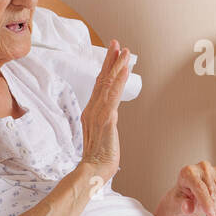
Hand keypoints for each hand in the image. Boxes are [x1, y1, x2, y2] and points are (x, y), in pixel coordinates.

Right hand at [79, 39, 130, 180]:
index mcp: (90, 112)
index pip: (98, 85)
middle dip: (109, 60)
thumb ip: (104, 122)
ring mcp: (98, 113)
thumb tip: (110, 115)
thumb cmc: (98, 157)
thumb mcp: (101, 134)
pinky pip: (113, 96)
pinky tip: (125, 70)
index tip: (111, 54)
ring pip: (108, 84)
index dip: (105, 68)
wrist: (92, 171)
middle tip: (115, 43)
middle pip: (101, 79)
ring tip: (123, 51)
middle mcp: (92, 109)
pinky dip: (119, 81)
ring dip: (117, 66)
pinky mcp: (106, 119)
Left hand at [158, 161, 215, 215]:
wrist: (184, 194)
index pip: (201, 188)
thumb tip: (188, 207)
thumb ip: (182, 204)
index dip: (206, 202)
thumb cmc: (180, 197)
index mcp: (189, 173)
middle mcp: (203, 169)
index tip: (210, 214)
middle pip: (214, 194)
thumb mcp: (175, 202)